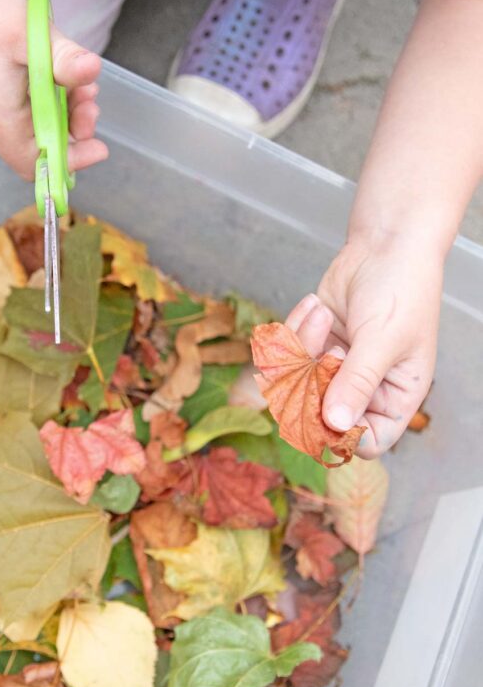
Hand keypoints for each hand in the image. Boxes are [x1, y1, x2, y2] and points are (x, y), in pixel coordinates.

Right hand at [0, 0, 106, 177]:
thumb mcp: (29, 32)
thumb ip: (64, 59)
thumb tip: (94, 71)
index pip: (38, 164)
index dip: (72, 161)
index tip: (100, 146)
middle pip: (42, 147)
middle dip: (75, 130)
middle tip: (92, 100)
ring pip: (40, 125)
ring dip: (67, 109)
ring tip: (83, 82)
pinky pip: (30, 106)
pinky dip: (53, 95)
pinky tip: (65, 71)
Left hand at [285, 234, 442, 457]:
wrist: (385, 245)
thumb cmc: (401, 290)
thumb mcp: (382, 340)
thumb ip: (357, 383)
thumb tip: (335, 424)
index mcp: (395, 398)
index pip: (366, 441)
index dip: (341, 433)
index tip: (325, 408)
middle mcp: (364, 389)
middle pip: (319, 416)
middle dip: (312, 382)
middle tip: (327, 350)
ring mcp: (335, 368)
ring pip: (295, 384)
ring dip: (300, 348)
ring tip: (321, 313)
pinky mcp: (313, 345)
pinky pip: (285, 356)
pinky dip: (293, 330)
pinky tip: (315, 306)